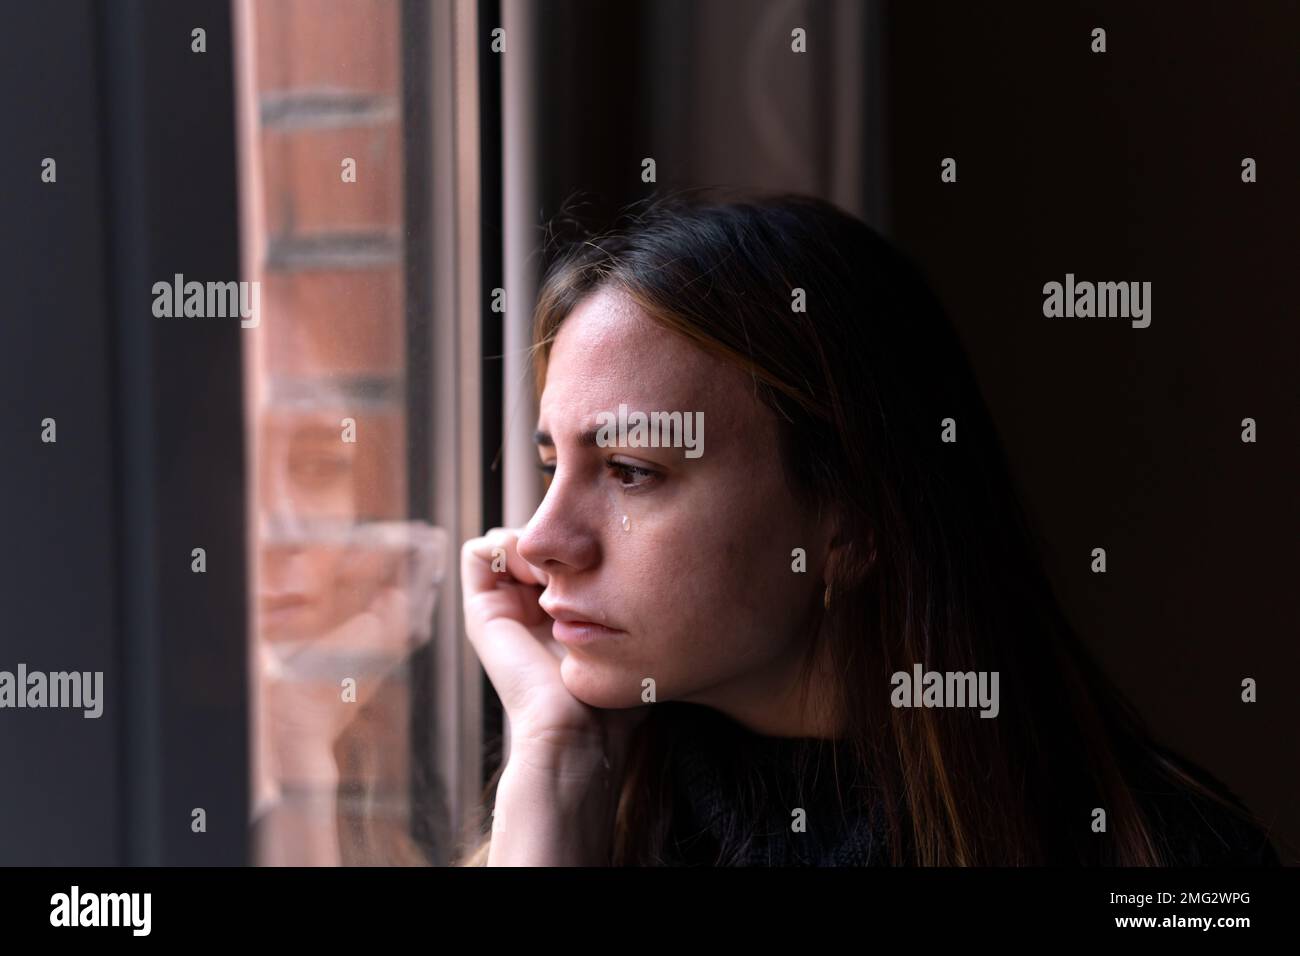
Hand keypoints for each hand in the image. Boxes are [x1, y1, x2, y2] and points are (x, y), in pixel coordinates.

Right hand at [461, 527, 647, 771]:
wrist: (578, 733)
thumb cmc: (611, 696)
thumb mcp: (624, 636)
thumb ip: (620, 603)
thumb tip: (628, 559)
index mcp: (555, 612)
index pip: (558, 550)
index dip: (578, 543)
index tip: (604, 558)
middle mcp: (526, 606)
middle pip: (533, 539)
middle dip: (557, 539)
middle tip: (582, 561)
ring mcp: (501, 607)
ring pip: (507, 541)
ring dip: (534, 543)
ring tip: (562, 571)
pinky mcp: (481, 611)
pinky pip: (479, 553)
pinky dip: (507, 548)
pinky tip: (539, 574)